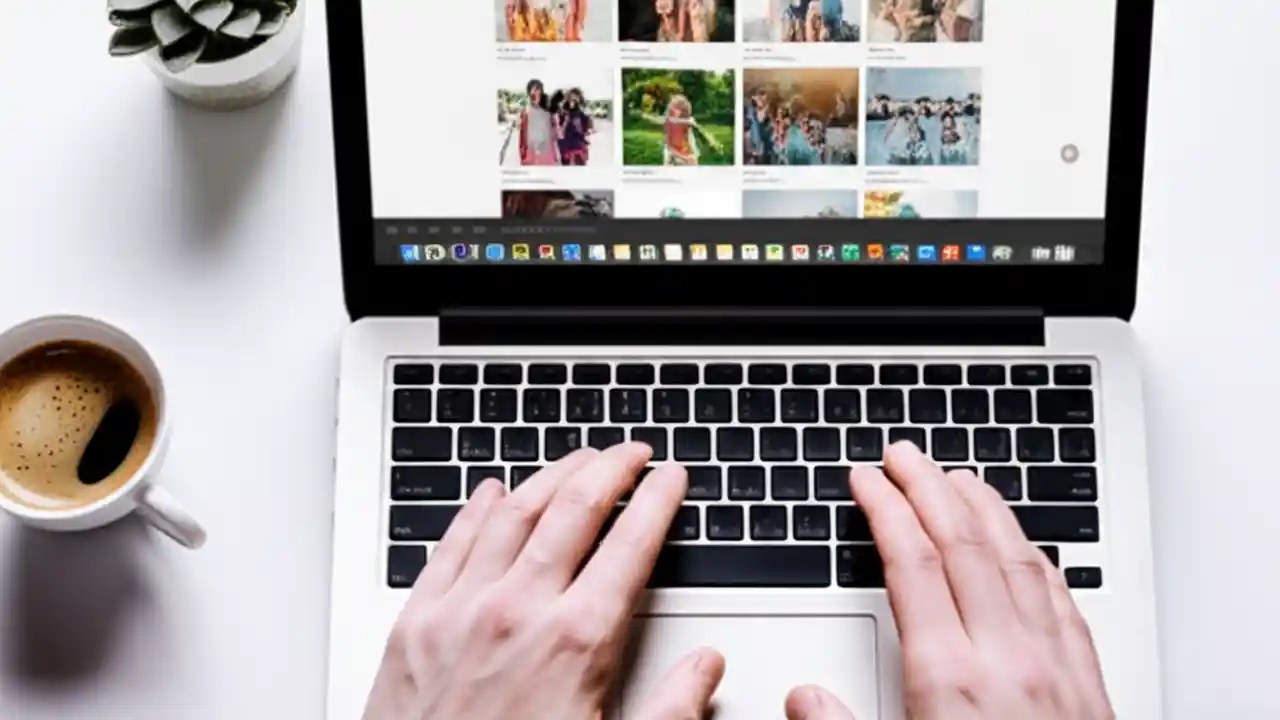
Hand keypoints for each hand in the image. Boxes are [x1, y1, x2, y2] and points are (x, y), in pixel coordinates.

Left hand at [363, 444, 725, 719]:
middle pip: (573, 509)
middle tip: (631, 453)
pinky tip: (492, 492)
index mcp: (576, 643)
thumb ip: (670, 708)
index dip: (657, 499)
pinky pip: (450, 544)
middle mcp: (517, 613)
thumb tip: (706, 665)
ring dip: (551, 476)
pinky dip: (476, 509)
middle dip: (610, 468)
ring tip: (578, 459)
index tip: (670, 478)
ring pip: (512, 512)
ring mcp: (460, 612)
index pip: (630, 543)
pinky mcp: (415, 623)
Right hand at [784, 443, 1113, 719]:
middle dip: (928, 487)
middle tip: (903, 455)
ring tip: (959, 476)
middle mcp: (1005, 659)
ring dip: (983, 507)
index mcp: (947, 678)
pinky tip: (1025, 546)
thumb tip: (803, 693)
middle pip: (963, 544)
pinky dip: (1034, 555)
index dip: (885, 509)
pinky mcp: (1087, 683)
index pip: (911, 563)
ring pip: (1015, 558)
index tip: (865, 479)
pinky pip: (1059, 596)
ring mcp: (1052, 667)